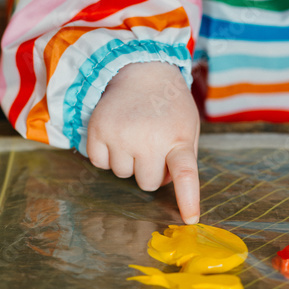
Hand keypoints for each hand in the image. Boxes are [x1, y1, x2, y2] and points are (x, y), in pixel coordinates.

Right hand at [86, 61, 200, 222]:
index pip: (185, 174)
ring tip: (134, 135)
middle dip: (150, 171)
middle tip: (151, 145)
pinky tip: (116, 135)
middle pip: (148, 183)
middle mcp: (149, 138)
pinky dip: (106, 155)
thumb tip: (170, 188)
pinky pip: (100, 164)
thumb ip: (185, 157)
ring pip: (122, 175)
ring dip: (128, 162)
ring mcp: (121, 136)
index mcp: (177, 138)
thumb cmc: (168, 104)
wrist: (140, 69)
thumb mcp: (188, 126)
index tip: (190, 219)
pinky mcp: (98, 131)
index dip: (188, 199)